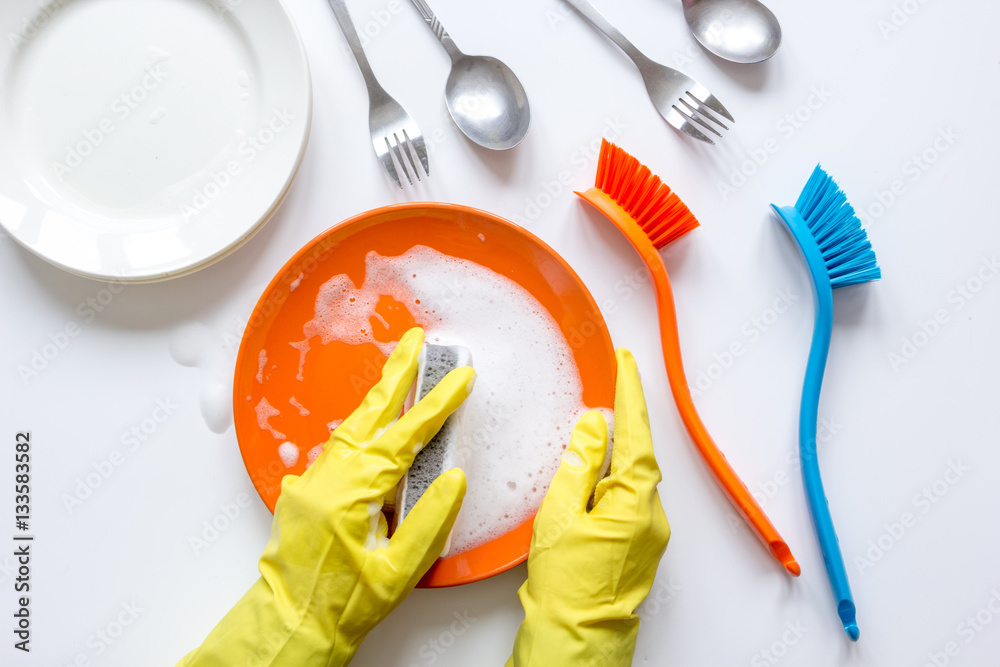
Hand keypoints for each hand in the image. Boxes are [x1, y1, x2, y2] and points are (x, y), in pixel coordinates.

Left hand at [178, 328, 473, 666]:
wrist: (291, 623)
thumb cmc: (342, 606)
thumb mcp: (399, 571)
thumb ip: (431, 521)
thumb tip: (454, 480)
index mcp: (350, 494)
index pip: (402, 438)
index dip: (435, 406)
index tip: (458, 379)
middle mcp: (326, 480)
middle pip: (368, 414)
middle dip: (396, 375)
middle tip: (415, 342)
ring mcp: (312, 483)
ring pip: (350, 427)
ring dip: (377, 398)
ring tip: (399, 372)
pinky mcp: (306, 492)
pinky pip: (335, 449)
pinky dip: (357, 427)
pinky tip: (369, 422)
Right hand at [506, 348, 669, 666]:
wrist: (576, 636)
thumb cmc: (566, 585)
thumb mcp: (561, 513)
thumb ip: (579, 463)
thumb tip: (594, 425)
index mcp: (635, 500)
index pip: (636, 433)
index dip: (630, 394)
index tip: (625, 363)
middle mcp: (651, 514)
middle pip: (634, 455)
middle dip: (616, 426)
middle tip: (596, 399)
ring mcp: (649, 532)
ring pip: (629, 480)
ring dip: (608, 461)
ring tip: (579, 453)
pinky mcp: (640, 545)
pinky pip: (626, 501)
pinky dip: (607, 485)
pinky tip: (584, 490)